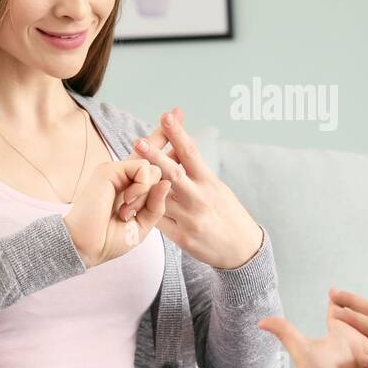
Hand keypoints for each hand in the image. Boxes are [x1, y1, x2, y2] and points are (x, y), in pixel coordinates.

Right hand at [64, 159, 171, 267]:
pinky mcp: (109, 170)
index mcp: (130, 189)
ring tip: (126, 210)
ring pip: (152, 168)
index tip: (157, 187)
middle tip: (131, 213)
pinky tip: (126, 201)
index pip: (155, 171)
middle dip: (153, 195)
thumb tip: (167, 182)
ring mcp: (116, 173)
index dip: (166, 171)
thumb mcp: (143, 224)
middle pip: (158, 171)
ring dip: (145, 193)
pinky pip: (142, 167)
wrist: (86, 247)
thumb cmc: (109, 240)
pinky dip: (141, 187)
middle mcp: (123, 178)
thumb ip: (157, 204)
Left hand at [131, 108, 264, 269]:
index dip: (178, 133)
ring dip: (141, 186)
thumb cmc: (227, 213)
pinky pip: (158, 222)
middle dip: (155, 157)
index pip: (191, 153)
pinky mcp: (182, 238)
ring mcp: (190, 219)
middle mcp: (200, 198)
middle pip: (174, 174)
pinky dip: (145, 211)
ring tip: (125, 173)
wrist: (242, 250)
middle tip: (138, 142)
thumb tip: (177, 147)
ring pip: (159, 198)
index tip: (166, 116)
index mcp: (210, 182)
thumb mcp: (217, 188)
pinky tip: (131, 202)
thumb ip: (196, 171)